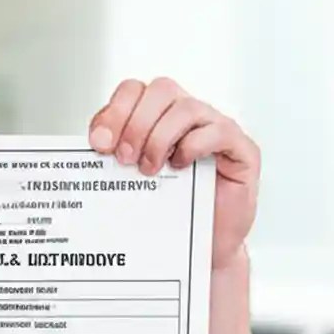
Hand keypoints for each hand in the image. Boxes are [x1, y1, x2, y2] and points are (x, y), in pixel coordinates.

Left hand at [89, 77, 259, 269]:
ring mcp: (216, 127)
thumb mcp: (133, 178)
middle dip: (135, 123)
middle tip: (124, 158)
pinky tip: (179, 167)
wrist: (204, 244)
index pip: (133, 90)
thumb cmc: (169, 208)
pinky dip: (193, 146)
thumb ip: (116, 156)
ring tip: (148, 169)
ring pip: (186, 108)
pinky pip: (217, 131)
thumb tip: (93, 145)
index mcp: (158, 115)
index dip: (114, 111)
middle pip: (160, 90)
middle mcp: (187, 114)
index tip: (99, 144)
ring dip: (159, 137)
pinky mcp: (240, 148)